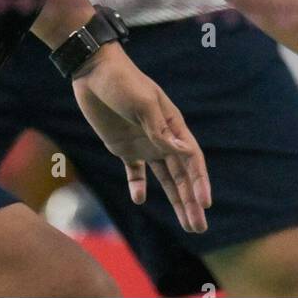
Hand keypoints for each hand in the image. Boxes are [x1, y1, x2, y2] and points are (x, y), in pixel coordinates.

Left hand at [72, 44, 210, 233]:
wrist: (92, 71)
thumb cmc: (122, 81)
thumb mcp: (142, 103)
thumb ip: (161, 129)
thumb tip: (185, 152)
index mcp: (172, 124)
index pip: (192, 159)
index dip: (199, 181)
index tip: (204, 203)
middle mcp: (161, 137)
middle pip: (181, 175)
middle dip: (191, 201)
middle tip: (199, 227)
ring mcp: (143, 143)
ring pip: (164, 178)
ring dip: (175, 199)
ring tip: (186, 224)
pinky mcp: (123, 147)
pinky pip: (135, 172)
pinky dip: (138, 186)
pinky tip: (139, 199)